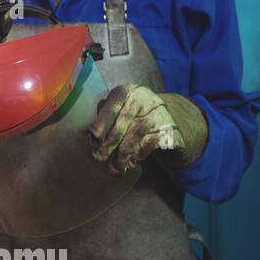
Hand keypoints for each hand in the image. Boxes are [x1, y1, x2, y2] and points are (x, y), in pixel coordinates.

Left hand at [87, 84, 206, 175]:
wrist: (165, 121)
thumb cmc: (132, 116)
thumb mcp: (118, 111)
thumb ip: (104, 118)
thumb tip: (91, 137)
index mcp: (126, 92)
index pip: (112, 105)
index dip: (102, 121)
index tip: (93, 137)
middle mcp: (143, 99)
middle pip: (124, 121)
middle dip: (110, 142)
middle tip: (99, 157)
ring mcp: (158, 113)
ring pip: (137, 133)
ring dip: (123, 153)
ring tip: (115, 167)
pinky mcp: (169, 129)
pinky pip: (150, 143)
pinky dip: (138, 155)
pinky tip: (131, 162)